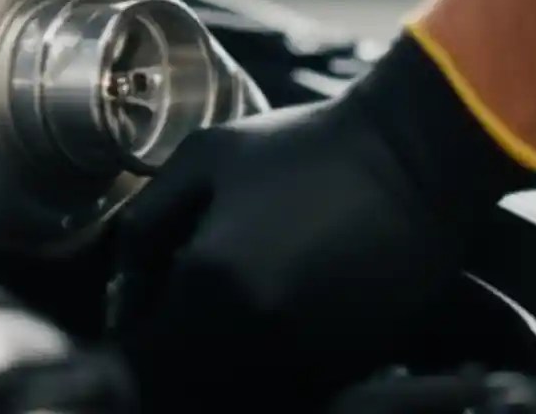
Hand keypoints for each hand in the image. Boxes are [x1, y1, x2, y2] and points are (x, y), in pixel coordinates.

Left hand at [113, 32, 531, 407]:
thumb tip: (122, 293)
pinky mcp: (352, 366)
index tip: (130, 322)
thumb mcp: (200, 160)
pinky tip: (267, 324)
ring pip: (234, 397)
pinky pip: (288, 390)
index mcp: (209, 288)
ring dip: (213, 372)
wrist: (413, 157)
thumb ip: (144, 228)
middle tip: (169, 320)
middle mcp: (257, 340)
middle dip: (165, 363)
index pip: (138, 363)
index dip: (123, 351)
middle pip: (182, 390)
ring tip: (220, 317)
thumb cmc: (303, 148)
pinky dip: (264, 374)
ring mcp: (309, 360)